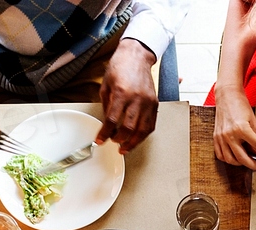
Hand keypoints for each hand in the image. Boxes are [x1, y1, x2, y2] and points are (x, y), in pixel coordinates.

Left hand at [96, 39, 158, 153]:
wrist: (137, 56)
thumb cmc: (121, 66)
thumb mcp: (106, 85)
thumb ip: (107, 106)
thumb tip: (107, 123)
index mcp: (122, 93)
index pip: (112, 120)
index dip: (105, 133)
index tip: (100, 140)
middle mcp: (137, 99)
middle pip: (128, 128)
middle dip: (119, 139)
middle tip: (113, 142)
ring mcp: (148, 102)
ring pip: (142, 130)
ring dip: (133, 142)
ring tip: (125, 148)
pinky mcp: (155, 103)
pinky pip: (151, 125)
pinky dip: (143, 135)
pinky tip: (137, 139)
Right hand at [213, 86, 255, 169]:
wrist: (227, 96)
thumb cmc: (240, 105)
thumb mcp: (253, 121)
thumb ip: (255, 138)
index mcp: (242, 128)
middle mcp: (230, 134)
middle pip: (243, 159)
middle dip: (254, 165)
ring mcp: (221, 137)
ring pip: (230, 160)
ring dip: (241, 164)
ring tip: (248, 160)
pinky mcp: (215, 138)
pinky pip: (221, 155)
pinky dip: (229, 160)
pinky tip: (235, 157)